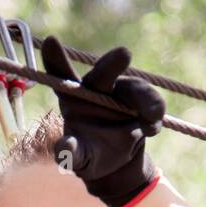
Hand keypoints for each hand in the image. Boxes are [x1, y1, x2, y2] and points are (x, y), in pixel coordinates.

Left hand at [40, 36, 165, 206]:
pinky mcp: (142, 101)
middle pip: (103, 73)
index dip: (55, 58)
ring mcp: (121, 92)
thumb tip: (63, 150)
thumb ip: (70, 153)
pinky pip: (152, 102)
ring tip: (150, 121)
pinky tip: (150, 130)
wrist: (117, 165)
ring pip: (134, 88)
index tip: (51, 41)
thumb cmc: (89, 157)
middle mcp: (96, 88)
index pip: (61, 75)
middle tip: (124, 54)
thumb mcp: (78, 159)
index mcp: (72, 98)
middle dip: (112, 63)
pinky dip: (154, 115)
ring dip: (146, 101)